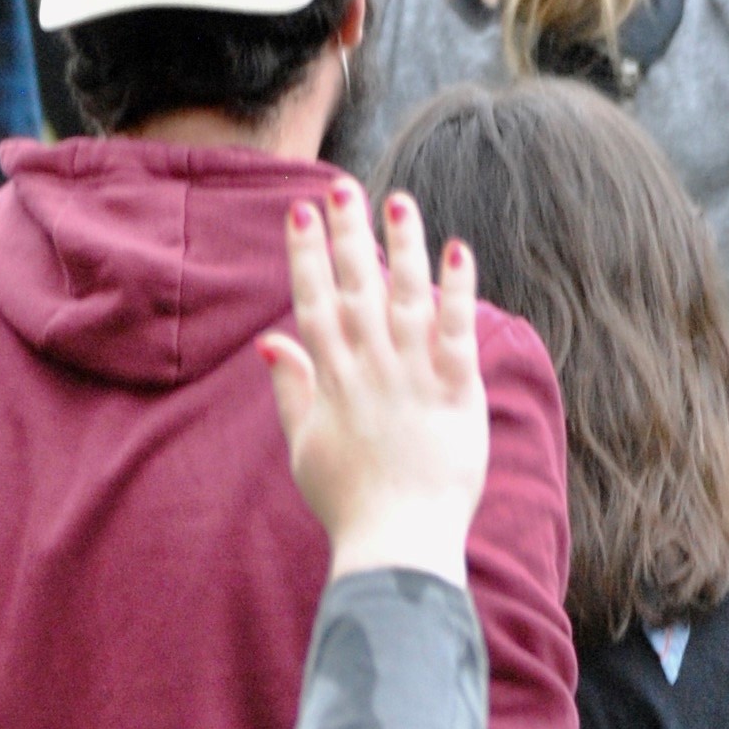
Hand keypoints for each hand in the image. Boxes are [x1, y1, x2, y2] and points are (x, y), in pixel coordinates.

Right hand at [260, 185, 486, 587]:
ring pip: (406, 297)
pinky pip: (457, 332)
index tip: (299, 212)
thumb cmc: (346, 500)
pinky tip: (459, 250)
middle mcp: (369, 367)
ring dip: (402, 246)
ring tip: (399, 201)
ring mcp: (413, 376)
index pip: (312, 302)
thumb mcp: (302, 444)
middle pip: (355, 287)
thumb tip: (269, 340)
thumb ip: (290, 388)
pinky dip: (459, 290)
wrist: (396, 542)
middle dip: (346, 233)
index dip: (305, 254)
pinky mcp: (456, 392)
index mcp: (330, 378)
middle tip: (341, 186)